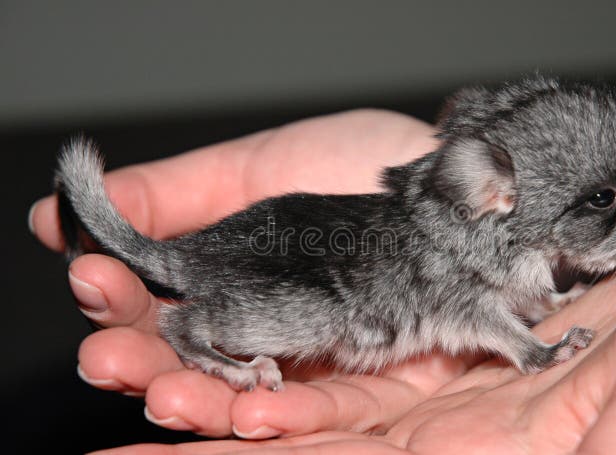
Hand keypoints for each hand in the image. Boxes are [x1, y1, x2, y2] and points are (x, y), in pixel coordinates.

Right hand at [31, 109, 471, 437]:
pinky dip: (284, 417)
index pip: (159, 309)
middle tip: (106, 355)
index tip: (94, 277)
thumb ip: (170, 195)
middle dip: (145, 364)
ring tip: (161, 394)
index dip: (121, 300)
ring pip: (247, 405)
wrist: (457, 188)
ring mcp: (320, 367)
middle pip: (193, 369)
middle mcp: (267, 334)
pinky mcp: (377, 393)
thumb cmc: (359, 167)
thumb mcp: (255, 166)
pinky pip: (326, 415)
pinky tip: (249, 410)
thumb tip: (60, 218)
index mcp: (228, 284)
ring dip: (199, 404)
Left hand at [90, 236, 615, 454]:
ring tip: (150, 385)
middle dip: (220, 438)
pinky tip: (244, 346)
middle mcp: (449, 441)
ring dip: (239, 396)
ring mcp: (446, 395)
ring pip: (322, 403)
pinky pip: (360, 354)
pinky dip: (299, 356)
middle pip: (313, 451)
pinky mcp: (451, 343)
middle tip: (128, 415)